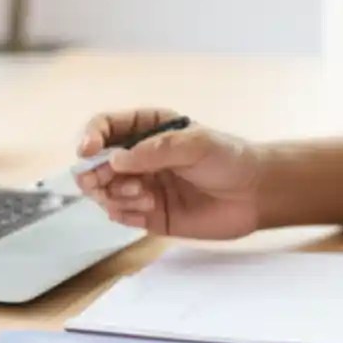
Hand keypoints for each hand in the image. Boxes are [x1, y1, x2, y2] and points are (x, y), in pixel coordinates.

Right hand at [74, 108, 262, 238]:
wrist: (254, 194)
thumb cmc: (229, 158)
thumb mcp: (197, 144)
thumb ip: (156, 151)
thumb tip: (116, 159)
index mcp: (147, 128)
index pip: (104, 127)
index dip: (90, 137)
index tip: (88, 151)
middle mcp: (138, 157)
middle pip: (95, 163)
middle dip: (95, 173)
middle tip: (108, 182)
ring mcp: (142, 186)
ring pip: (103, 191)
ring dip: (114, 194)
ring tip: (145, 196)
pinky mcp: (148, 215)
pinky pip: (119, 215)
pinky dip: (125, 213)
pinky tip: (149, 209)